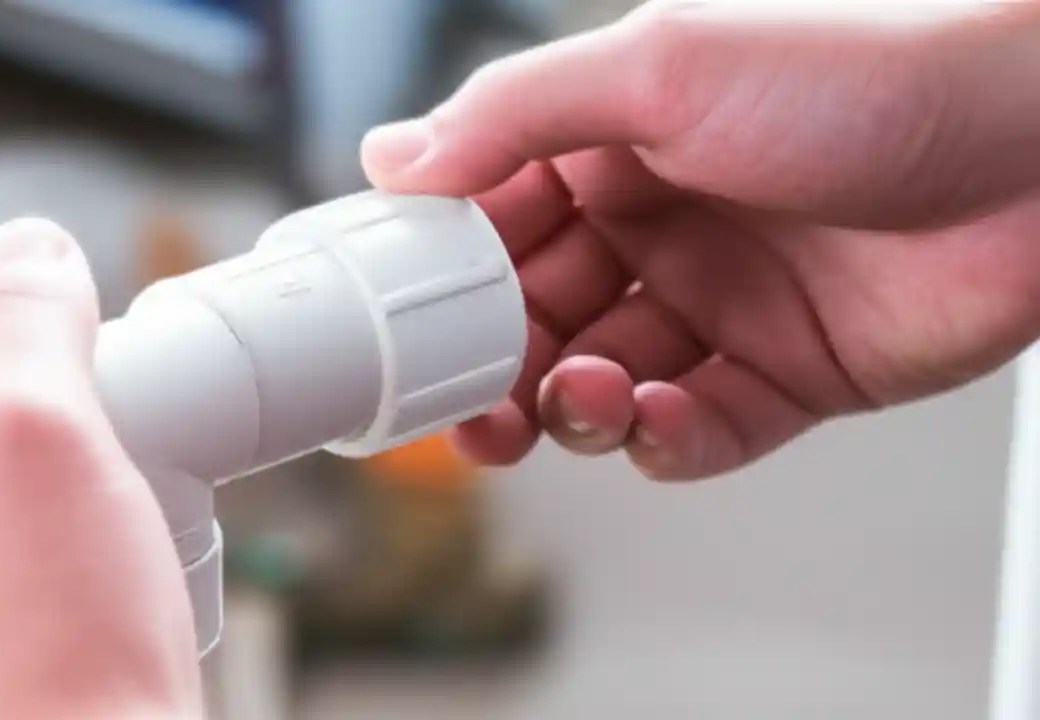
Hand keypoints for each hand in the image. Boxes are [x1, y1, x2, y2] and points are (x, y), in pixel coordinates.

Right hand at [363, 1, 1039, 478]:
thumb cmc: (864, 72)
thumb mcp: (663, 68)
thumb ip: (515, 115)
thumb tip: (394, 158)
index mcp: (611, 147)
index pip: (490, 222)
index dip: (440, 278)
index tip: (398, 322)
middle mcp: (656, 226)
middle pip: (535, 320)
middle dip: (495, 369)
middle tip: (470, 401)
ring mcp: (719, 304)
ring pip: (603, 384)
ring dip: (575, 408)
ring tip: (586, 397)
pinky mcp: (784, 373)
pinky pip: (697, 428)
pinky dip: (666, 438)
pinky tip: (662, 417)